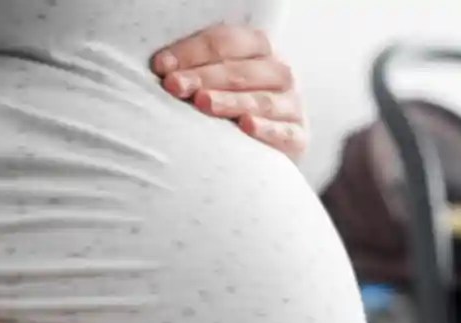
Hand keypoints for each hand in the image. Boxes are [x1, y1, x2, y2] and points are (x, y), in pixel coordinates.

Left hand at [151, 25, 307, 159]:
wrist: (270, 143)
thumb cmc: (234, 103)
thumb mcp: (221, 77)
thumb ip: (199, 67)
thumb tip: (162, 68)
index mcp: (262, 47)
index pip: (227, 41)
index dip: (192, 51)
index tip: (161, 67)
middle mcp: (282, 72)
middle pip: (241, 71)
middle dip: (204, 77)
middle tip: (175, 86)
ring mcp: (293, 104)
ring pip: (262, 100)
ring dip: (230, 101)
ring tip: (203, 103)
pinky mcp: (299, 135)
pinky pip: (284, 131)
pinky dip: (266, 129)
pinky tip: (246, 126)